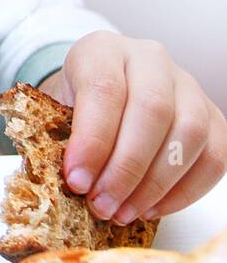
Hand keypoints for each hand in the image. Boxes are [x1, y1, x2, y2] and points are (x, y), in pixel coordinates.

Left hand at [38, 31, 225, 224]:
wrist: (98, 88)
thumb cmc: (73, 102)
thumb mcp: (51, 108)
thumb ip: (58, 137)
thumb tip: (69, 183)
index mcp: (102, 50)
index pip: (104, 89)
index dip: (92, 140)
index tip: (77, 180)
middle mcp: (150, 59)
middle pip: (153, 111)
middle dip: (126, 168)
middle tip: (101, 204)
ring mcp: (187, 85)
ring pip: (190, 133)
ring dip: (156, 184)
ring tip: (123, 212)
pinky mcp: (212, 116)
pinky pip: (214, 157)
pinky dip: (184, 191)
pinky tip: (150, 208)